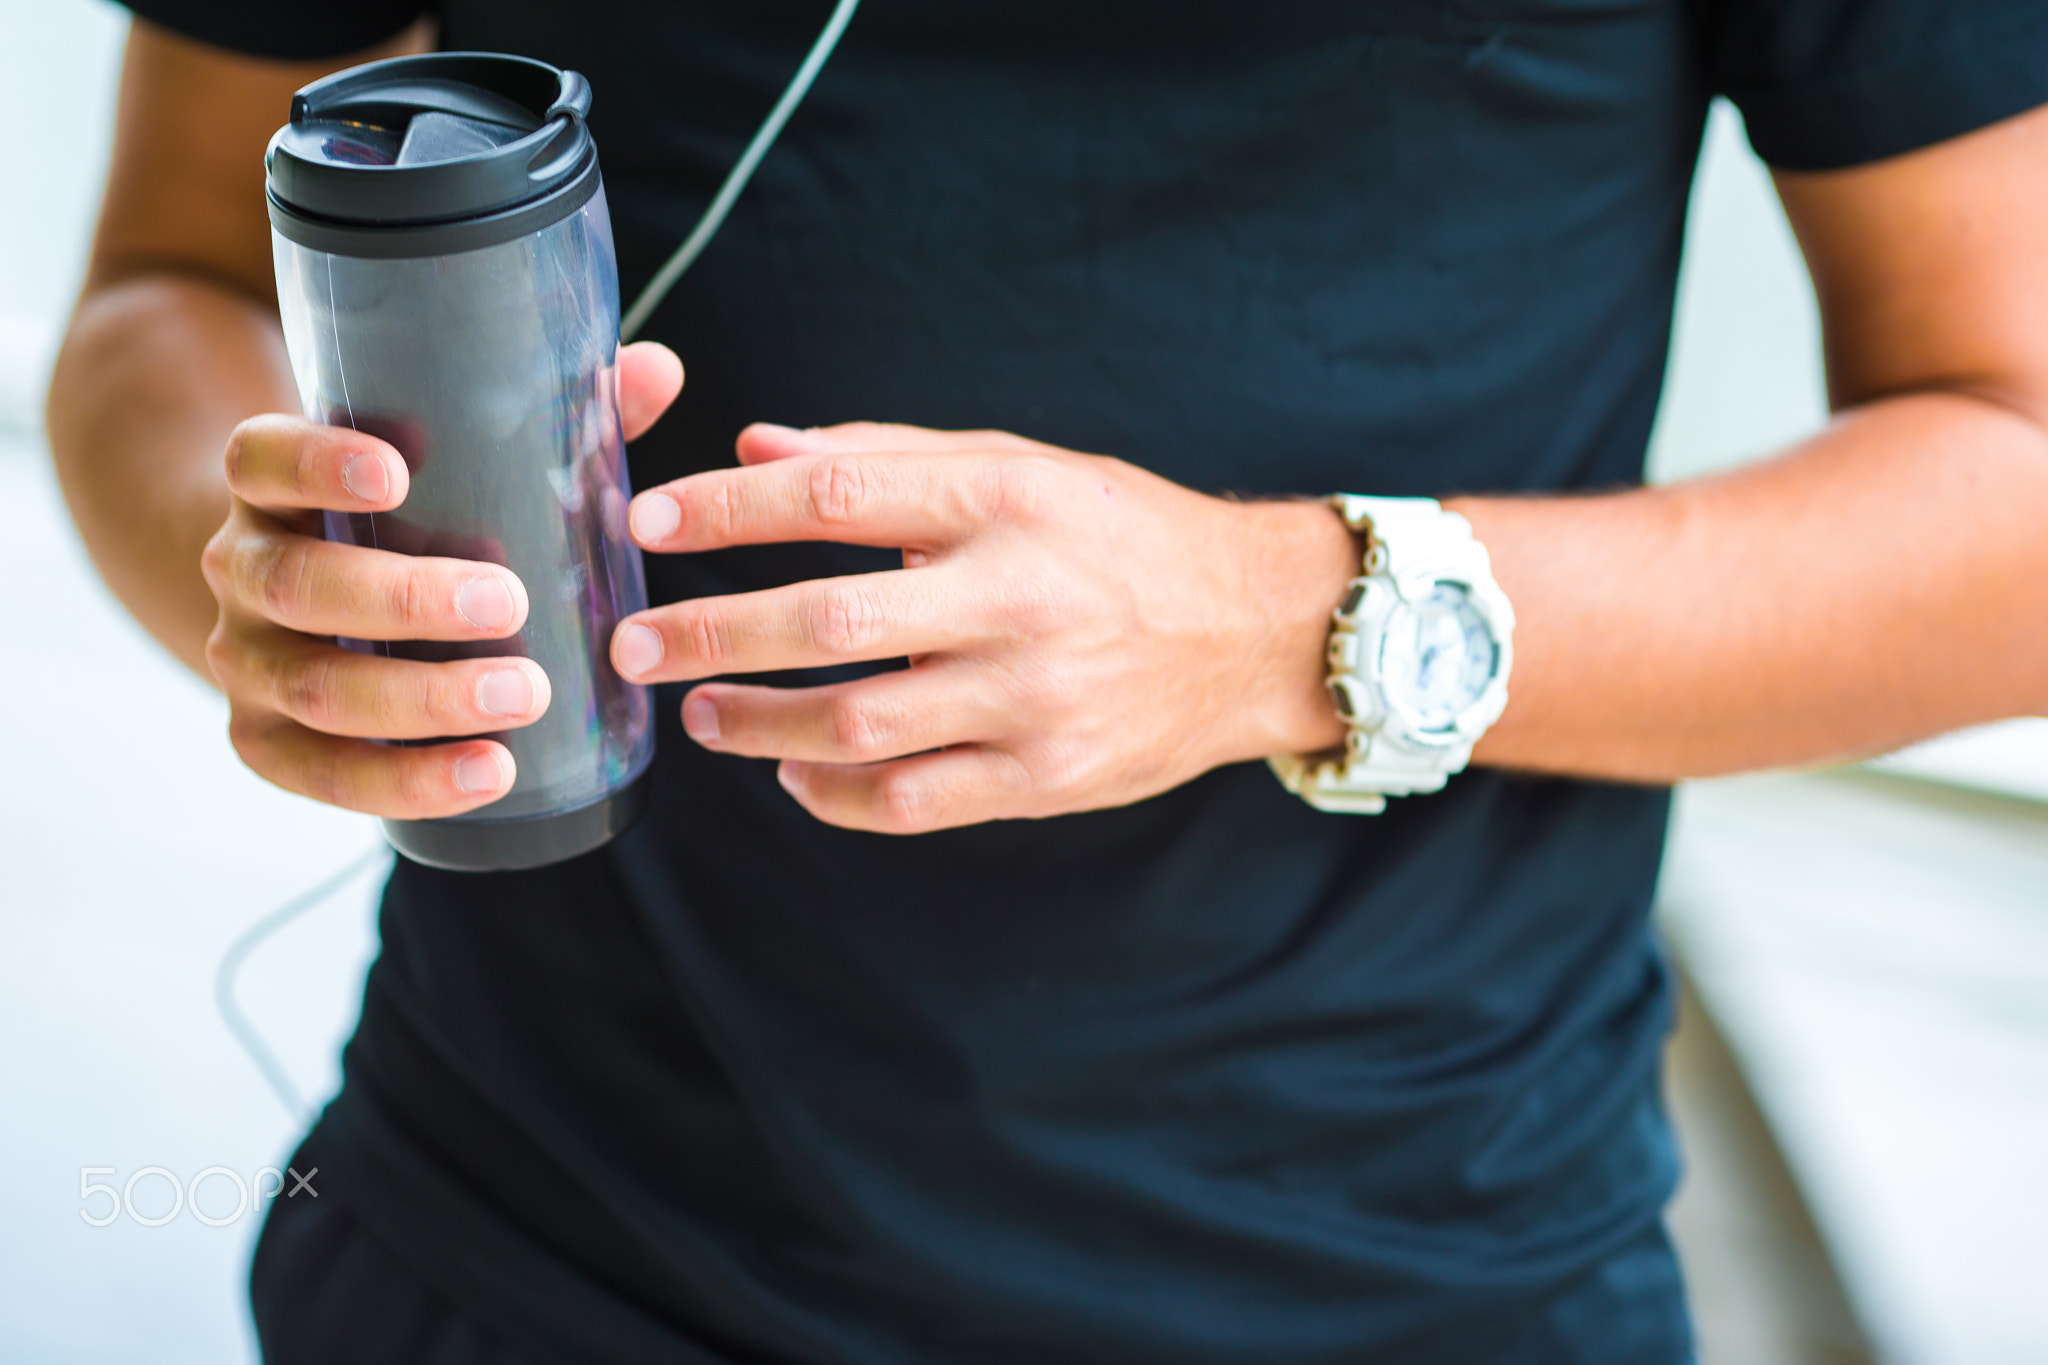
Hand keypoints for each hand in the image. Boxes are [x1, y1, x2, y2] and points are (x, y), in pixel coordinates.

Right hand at [200, 342, 684, 816]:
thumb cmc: (408, 519)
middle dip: (401, 598)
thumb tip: (656, 368)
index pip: (261, 457)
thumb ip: (551, 416)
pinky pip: (320, 773)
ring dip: (420, 698)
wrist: (305, 605)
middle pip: (294, 584)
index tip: (397, 469)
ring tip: (523, 696)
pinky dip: (403, 781)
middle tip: (507, 603)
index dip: (316, 461)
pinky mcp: (265, 740)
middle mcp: (242, 569)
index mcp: (271, 486)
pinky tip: (488, 775)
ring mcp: (246, 661)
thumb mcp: (456, 463)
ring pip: (311, 685)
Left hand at [611, 422, 1355, 832]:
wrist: (1254, 630)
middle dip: (710, 632)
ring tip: (701, 714)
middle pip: (829, 619)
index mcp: (1006, 501)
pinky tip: (794, 771)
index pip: (838, 495)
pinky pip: (911, 802)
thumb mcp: (1020, 467)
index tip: (648, 522)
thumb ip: (888, 456)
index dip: (728, 510)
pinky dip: (834, 794)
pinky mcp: (1047, 780)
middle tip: (631, 644)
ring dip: (756, 724)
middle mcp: (1018, 597)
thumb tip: (756, 446)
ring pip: (857, 725)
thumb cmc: (1122, 535)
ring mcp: (1033, 699)